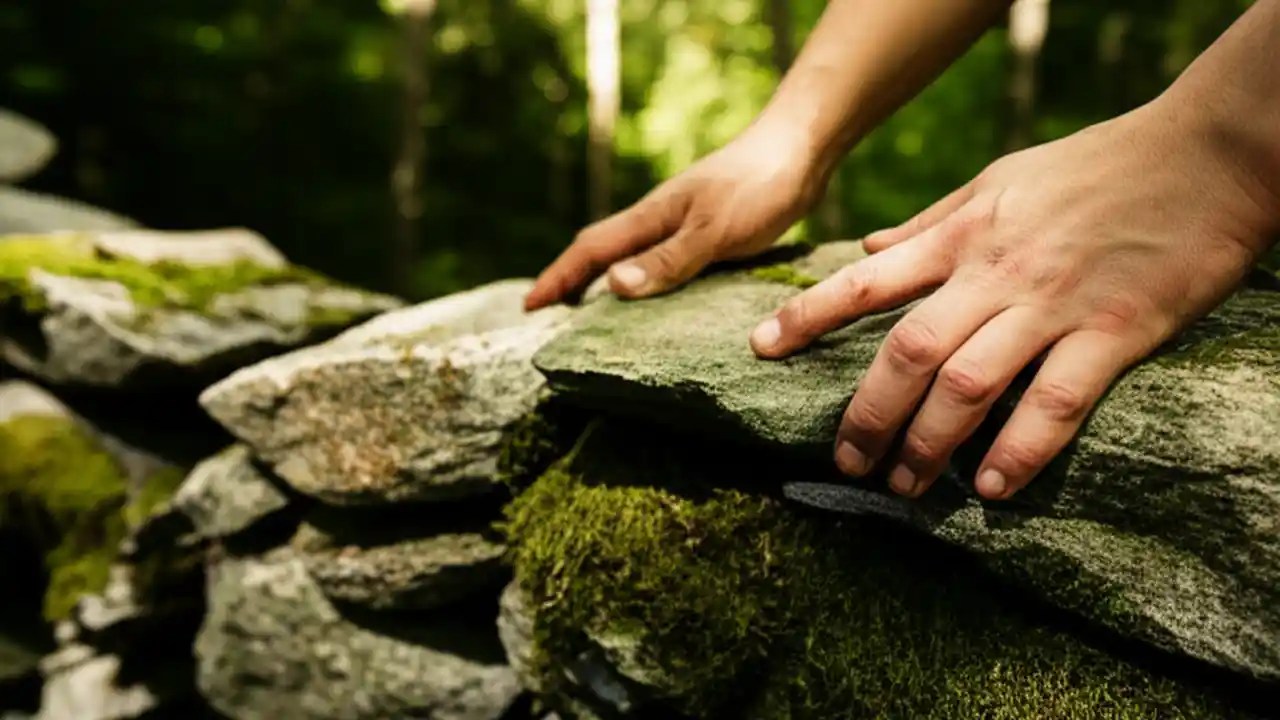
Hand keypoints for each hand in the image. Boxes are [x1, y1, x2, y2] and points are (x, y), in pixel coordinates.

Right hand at [524, 123, 824, 309]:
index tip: (529, 306)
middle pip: (601, 252)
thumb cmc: (759, 185)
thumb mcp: (713, 231)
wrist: (801, 151)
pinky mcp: (706, 231)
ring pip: (630, 257)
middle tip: (550, 314)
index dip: (559, 278)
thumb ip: (667, 259)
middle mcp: (659, 221)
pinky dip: (644, 281)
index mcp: (651, 218)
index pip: (591, 251)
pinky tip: (655, 298)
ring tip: (591, 314)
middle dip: (571, 281)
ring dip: (605, 282)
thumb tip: (613, 287)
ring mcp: (681, 224)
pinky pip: (661, 262)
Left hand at [750, 100, 1278, 499]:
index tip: (760, 348)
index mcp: (964, 235)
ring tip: (904, 486)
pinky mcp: (1115, 331)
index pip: (866, 280)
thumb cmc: (1099, 165)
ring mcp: (1053, 304)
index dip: (806, 315)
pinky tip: (991, 486)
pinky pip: (1057, 400)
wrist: (1207, 154)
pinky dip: (1021, 448)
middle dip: (865, 413)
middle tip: (845, 461)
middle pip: (907, 351)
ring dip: (927, 442)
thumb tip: (866, 246)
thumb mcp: (999, 178)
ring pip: (968, 383)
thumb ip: (929, 220)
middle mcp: (995, 272)